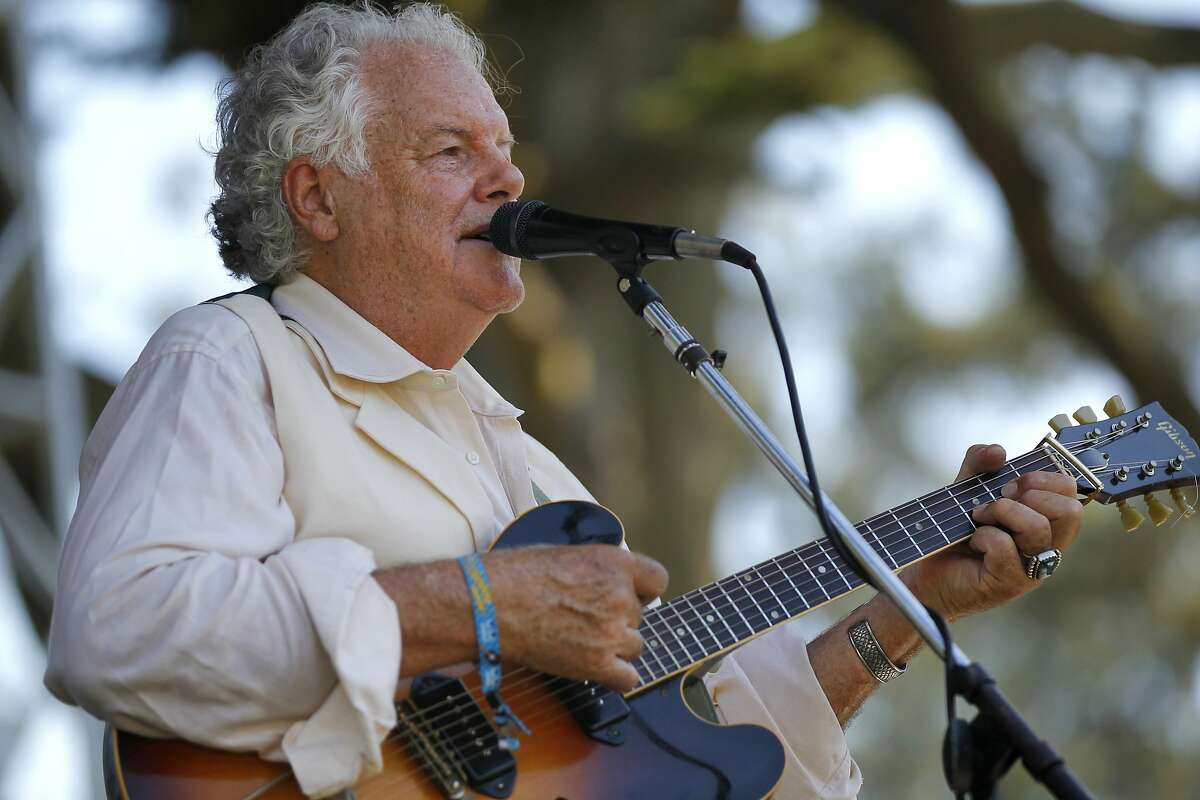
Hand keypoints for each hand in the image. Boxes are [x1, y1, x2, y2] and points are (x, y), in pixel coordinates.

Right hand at [484, 545, 668, 691]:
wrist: (491, 603)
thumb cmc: (517, 574)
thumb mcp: (567, 554)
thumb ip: (597, 570)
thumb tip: (606, 584)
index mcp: (614, 562)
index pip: (657, 579)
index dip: (642, 590)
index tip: (626, 594)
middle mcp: (620, 595)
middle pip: (638, 615)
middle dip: (617, 619)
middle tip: (583, 619)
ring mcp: (612, 631)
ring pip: (635, 646)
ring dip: (615, 647)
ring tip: (580, 641)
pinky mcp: (598, 664)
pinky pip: (628, 678)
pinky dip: (615, 676)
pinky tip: (595, 668)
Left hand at [900, 443, 1083, 620]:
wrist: (927, 575)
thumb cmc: (953, 536)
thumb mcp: (966, 491)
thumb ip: (980, 465)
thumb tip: (998, 450)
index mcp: (1045, 524)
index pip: (1071, 492)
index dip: (1042, 478)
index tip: (1009, 484)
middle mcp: (1045, 548)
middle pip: (1071, 511)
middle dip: (1030, 493)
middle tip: (998, 499)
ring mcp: (1031, 569)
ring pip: (1039, 528)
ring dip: (1002, 511)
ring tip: (978, 517)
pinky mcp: (1009, 583)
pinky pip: (1004, 547)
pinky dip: (983, 536)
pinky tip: (972, 542)